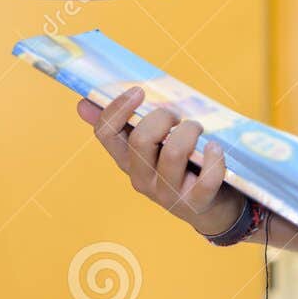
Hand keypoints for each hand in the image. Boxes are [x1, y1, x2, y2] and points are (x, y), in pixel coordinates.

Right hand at [78, 86, 245, 237]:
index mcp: (126, 161)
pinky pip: (206, 179)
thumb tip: (83, 104)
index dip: (118, 108)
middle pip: (141, 139)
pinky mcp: (195, 203)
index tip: (139, 90)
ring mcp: (167, 194)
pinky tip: (214, 148)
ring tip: (198, 128)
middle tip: (177, 116)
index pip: (106, 134)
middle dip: (162, 117)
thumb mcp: (150, 146)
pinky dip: (213, 158)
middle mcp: (141, 179)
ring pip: (173, 154)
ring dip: (190, 131)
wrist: (210, 207)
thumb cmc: (180, 166)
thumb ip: (123, 125)